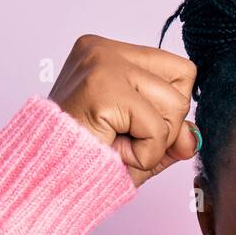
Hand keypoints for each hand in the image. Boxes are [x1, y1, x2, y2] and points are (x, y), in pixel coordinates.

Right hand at [48, 33, 199, 187]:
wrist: (42, 185)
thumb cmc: (82, 165)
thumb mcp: (140, 148)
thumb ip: (172, 136)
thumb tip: (193, 135)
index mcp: (108, 54)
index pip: (180, 70)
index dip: (169, 110)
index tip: (132, 127)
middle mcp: (103, 49)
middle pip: (183, 84)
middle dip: (164, 128)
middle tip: (120, 140)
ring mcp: (101, 62)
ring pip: (176, 105)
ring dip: (153, 143)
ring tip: (114, 145)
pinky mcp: (102, 86)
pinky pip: (157, 129)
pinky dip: (143, 154)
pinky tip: (111, 150)